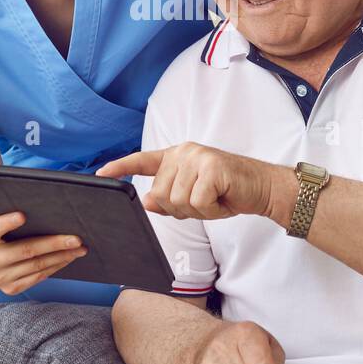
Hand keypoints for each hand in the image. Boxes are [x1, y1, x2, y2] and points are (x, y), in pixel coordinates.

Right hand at [0, 212, 86, 294]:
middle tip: (77, 239)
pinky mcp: (9, 289)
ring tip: (79, 249)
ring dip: (61, 257)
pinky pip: (37, 277)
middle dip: (55, 244)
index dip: (7, 222)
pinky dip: (54, 267)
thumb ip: (6, 218)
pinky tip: (67, 259)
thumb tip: (42, 210)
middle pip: (26, 250)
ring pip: (36, 266)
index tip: (23, 216)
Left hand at [97, 143, 284, 221]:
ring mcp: (197, 157)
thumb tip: (146, 201)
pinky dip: (211, 210)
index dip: (120, 167)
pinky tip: (223, 199)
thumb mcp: (194, 197)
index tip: (100, 173)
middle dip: (180, 209)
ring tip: (215, 199)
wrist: (262, 188)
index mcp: (177, 156)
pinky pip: (197, 203)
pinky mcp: (211, 168)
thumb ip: (170, 198)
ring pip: (177, 201)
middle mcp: (184, 152)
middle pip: (159, 194)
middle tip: (204, 202)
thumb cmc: (228, 192)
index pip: (143, 161)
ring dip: (198, 211)